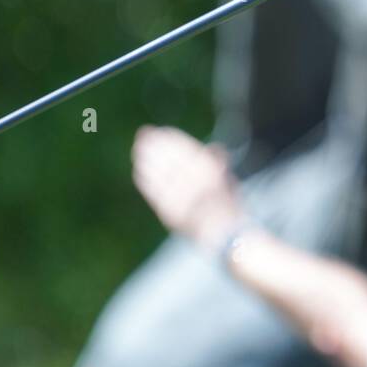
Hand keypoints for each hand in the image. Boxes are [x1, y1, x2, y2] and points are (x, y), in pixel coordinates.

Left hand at [131, 124, 244, 251]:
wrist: (224, 235)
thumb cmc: (229, 207)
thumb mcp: (229, 181)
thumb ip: (217, 165)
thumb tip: (213, 148)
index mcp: (210, 171)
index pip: (185, 149)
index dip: (171, 139)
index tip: (161, 131)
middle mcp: (194, 180)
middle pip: (169, 158)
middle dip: (154, 145)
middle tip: (143, 134)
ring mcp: (180, 196)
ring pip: (158, 172)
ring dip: (146, 159)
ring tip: (137, 149)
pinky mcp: (168, 210)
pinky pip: (153, 190)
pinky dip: (145, 179)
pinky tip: (138, 171)